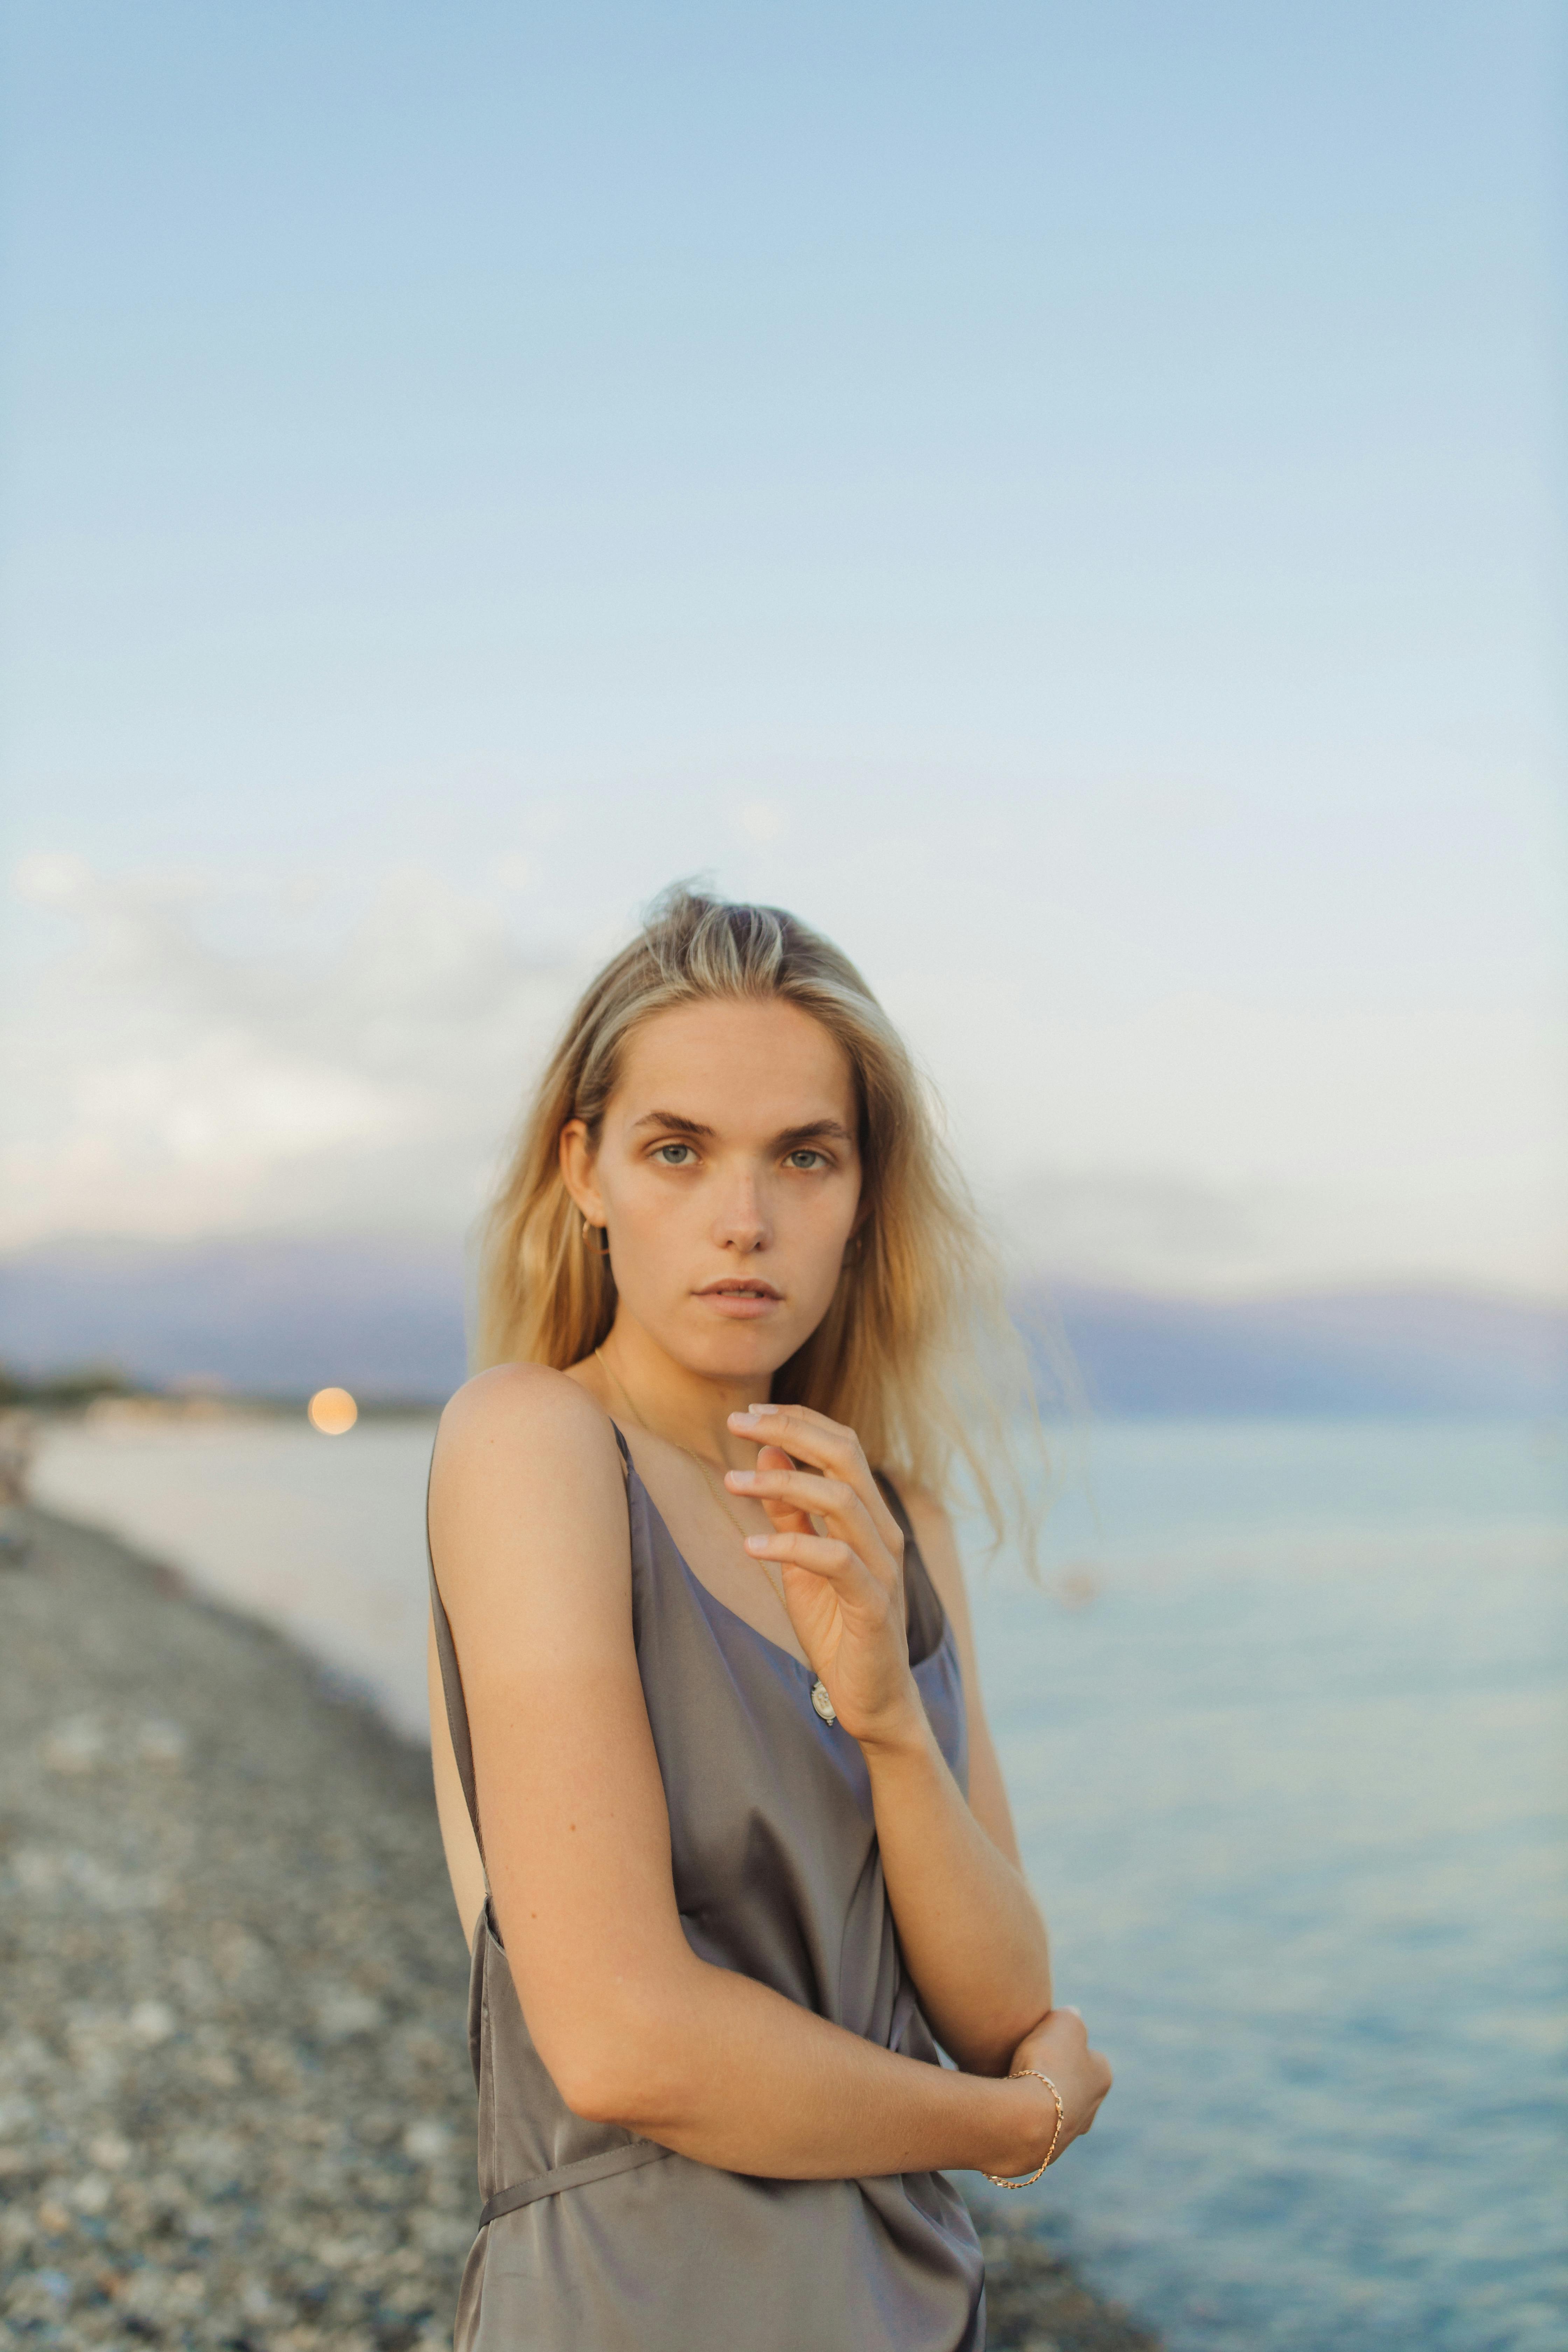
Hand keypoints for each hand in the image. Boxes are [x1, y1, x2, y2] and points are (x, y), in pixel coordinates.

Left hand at [723, 1403, 918, 1749]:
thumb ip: (790, 1511)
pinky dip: (791, 1546)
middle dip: (790, 1431)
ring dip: (781, 1485)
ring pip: (841, 1500)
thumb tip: (767, 1452)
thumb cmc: (836, 1627)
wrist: (871, 1699)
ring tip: (731, 1483)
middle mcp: (883, 1532)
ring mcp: (883, 1567)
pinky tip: (751, 1547)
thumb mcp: (801, 1562)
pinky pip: (835, 1561)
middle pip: (845, 1457)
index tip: (749, 1413)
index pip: (842, 1445)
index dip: (798, 1421)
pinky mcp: (874, 1604)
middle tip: (736, 1424)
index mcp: (870, 1516)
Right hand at [1004, 2007, 1111, 2169]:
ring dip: (1038, 2097)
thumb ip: (1071, 2017)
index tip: (1046, 2041)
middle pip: (1073, 2085)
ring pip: (1054, 2108)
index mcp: (1102, 2077)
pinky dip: (1023, 2115)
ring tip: (1014, 2083)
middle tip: (1029, 2062)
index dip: (1066, 2045)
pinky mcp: (1043, 2150)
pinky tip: (1007, 2105)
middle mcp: (1091, 2110)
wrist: (1026, 2115)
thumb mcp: (1064, 2023)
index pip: (1089, 2056)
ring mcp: (1068, 2134)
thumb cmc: (1049, 2063)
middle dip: (1055, 2075)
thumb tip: (1073, 2015)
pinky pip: (1033, 2126)